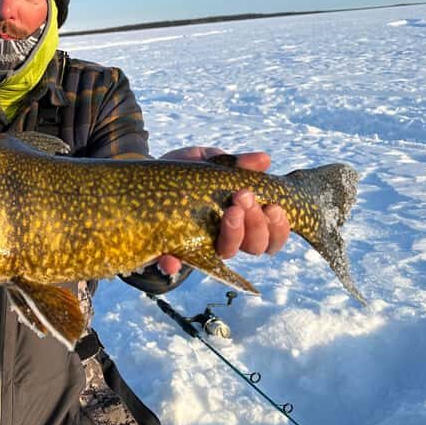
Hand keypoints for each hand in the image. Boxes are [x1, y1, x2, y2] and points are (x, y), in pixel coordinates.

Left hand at [154, 147, 290, 274]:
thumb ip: (236, 162)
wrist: (146, 178)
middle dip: (257, 224)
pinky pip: (174, 264)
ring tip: (229, 211)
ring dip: (233, 235)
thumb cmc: (187, 173)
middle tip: (244, 197)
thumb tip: (264, 159)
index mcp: (243, 219)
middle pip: (256, 246)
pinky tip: (172, 257)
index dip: (279, 226)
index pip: (272, 234)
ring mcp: (201, 245)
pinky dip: (174, 263)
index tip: (273, 205)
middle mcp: (226, 237)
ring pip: (227, 253)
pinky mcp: (170, 250)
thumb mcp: (210, 161)